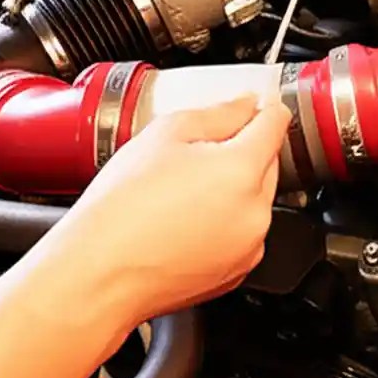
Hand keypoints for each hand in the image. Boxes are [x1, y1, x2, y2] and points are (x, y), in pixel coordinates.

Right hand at [53, 96, 290, 323]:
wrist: (100, 273)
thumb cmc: (122, 209)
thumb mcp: (165, 135)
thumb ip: (219, 112)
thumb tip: (248, 104)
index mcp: (243, 170)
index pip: (276, 122)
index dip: (262, 108)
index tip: (251, 106)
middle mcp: (256, 211)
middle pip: (267, 160)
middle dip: (239, 150)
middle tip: (190, 156)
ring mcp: (250, 244)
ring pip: (255, 197)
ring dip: (232, 187)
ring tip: (180, 193)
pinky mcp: (238, 269)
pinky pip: (242, 231)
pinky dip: (225, 221)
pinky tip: (185, 220)